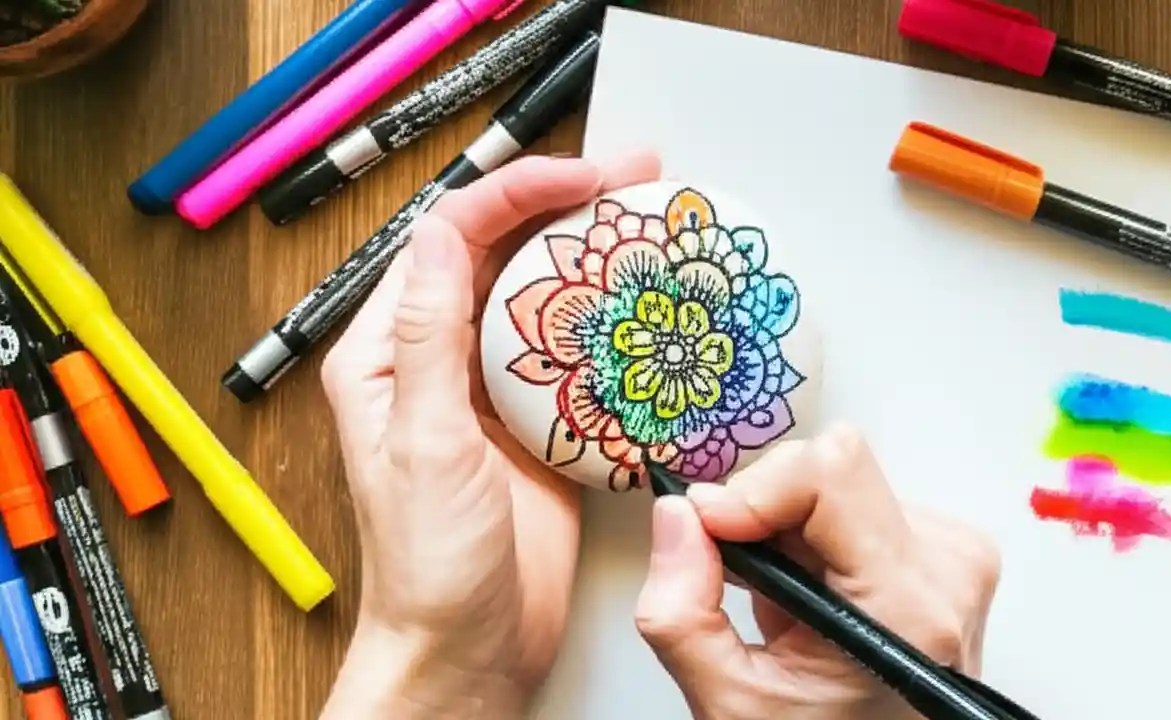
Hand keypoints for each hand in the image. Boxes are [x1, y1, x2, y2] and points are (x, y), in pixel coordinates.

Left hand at [320, 151, 661, 718]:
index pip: (452, 238)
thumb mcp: (423, 442)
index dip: (518, 193)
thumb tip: (442, 232)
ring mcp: (496, 390)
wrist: (469, 648)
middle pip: (505, 254)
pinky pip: (580, 354)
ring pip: (547, 296)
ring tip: (651, 222)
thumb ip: (431, 336)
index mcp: (390, 352)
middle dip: (567, 206)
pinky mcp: (543, 423)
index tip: (584, 178)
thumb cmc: (428, 566)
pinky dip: (615, 323)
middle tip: (636, 178)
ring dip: (596, 256)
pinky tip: (650, 305)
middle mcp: (440, 360)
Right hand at [635, 424, 1001, 719]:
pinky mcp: (950, 549)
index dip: (755, 489)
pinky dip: (816, 537)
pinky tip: (811, 594)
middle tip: (742, 578)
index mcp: (907, 608)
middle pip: (830, 469)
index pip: (831, 472)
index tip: (711, 526)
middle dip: (764, 512)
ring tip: (783, 601)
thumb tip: (676, 514)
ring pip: (838, 483)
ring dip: (789, 529)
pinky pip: (857, 502)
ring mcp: (956, 556)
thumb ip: (683, 614)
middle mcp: (948, 569)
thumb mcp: (732, 705)